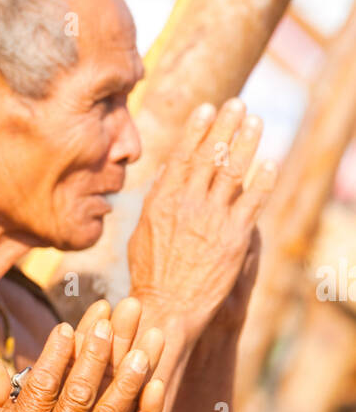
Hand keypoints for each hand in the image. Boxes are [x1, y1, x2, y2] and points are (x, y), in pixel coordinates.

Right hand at [127, 100, 276, 341]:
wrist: (168, 307)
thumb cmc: (150, 274)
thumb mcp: (142, 233)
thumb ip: (155, 200)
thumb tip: (166, 170)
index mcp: (163, 201)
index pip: (182, 155)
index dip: (197, 129)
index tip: (208, 108)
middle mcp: (188, 204)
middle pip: (211, 155)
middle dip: (226, 126)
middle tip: (238, 105)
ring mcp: (213, 219)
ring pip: (234, 171)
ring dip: (246, 143)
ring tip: (256, 122)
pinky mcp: (234, 237)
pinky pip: (253, 201)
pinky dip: (263, 179)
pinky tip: (270, 163)